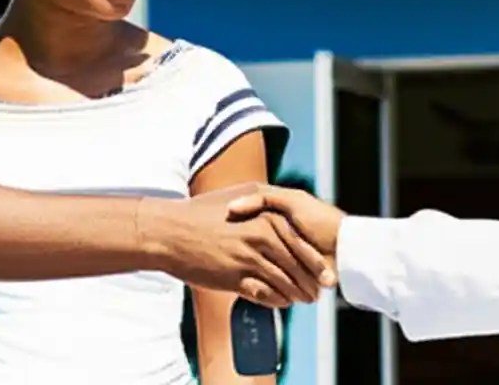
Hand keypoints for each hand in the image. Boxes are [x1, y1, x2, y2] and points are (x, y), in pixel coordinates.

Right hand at [138, 183, 336, 307]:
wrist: (171, 231)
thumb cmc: (203, 211)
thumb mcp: (238, 195)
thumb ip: (264, 202)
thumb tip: (281, 209)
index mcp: (266, 218)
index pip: (301, 245)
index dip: (317, 262)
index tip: (327, 273)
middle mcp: (261, 237)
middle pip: (297, 266)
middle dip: (311, 282)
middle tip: (319, 293)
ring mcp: (248, 258)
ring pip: (284, 283)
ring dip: (296, 295)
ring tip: (302, 300)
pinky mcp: (234, 278)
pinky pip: (264, 294)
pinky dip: (276, 300)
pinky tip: (279, 302)